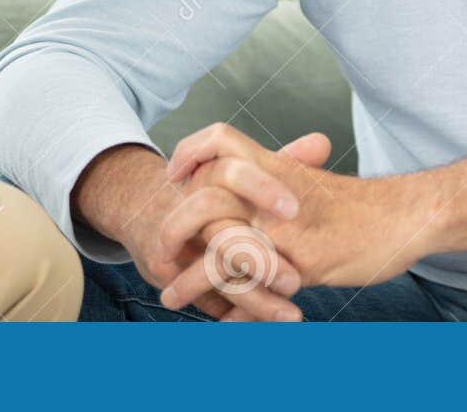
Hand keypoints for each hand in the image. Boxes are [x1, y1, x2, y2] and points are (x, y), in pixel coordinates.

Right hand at [71, 142, 323, 321]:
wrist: (144, 209)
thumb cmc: (202, 190)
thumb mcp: (239, 173)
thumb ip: (282, 161)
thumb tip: (322, 143)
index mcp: (209, 175)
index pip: (231, 171)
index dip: (261, 188)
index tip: (294, 208)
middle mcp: (190, 207)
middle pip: (222, 233)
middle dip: (258, 259)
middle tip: (296, 281)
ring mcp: (177, 242)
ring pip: (217, 276)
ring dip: (255, 298)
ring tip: (292, 314)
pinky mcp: (169, 272)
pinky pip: (207, 298)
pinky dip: (237, 314)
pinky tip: (265, 323)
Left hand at [157, 125, 438, 312]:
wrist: (406, 215)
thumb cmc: (360, 206)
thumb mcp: (311, 185)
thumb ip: (274, 189)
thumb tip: (242, 204)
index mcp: (275, 166)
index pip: (219, 141)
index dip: (191, 153)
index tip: (173, 176)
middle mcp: (274, 191)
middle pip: (205, 194)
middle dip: (175, 225)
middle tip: (161, 250)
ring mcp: (286, 226)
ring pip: (222, 247)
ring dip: (191, 278)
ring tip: (171, 295)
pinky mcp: (302, 261)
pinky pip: (256, 285)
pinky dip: (233, 307)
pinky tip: (223, 322)